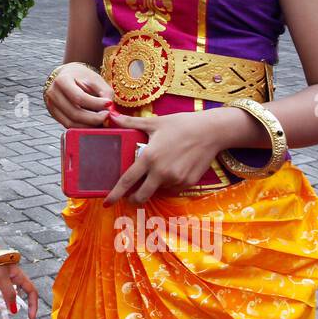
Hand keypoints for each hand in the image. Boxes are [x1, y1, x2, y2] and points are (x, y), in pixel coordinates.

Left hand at [0, 260, 39, 318]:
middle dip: (7, 306)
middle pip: (12, 299)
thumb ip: (8, 294)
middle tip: (0, 310)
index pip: (31, 291)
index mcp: (17, 276)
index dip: (32, 304)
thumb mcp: (2, 278)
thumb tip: (14, 310)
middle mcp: (8, 281)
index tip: (30, 318)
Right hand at [44, 63, 114, 127]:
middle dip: (94, 118)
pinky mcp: (54, 114)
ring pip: (71, 123)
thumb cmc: (82, 77)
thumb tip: (110, 110)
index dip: (95, 104)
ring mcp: (51, 105)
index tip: (109, 105)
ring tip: (101, 120)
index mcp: (62, 80)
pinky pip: (69, 125)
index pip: (78, 97)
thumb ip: (105, 92)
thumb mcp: (95, 79)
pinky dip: (82, 127)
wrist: (67, 75)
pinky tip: (92, 123)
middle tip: (107, 116)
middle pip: (74, 113)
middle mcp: (53, 93)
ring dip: (89, 125)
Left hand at [102, 110, 225, 205]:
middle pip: (142, 196)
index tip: (106, 202)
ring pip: (159, 190)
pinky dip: (169, 182)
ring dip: (155, 185)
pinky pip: (173, 188)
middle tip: (131, 196)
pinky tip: (174, 168)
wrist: (211, 131)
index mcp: (149, 158)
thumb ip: (130, 123)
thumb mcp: (154, 122)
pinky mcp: (188, 183)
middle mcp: (161, 172)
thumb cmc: (181, 124)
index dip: (115, 194)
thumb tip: (110, 116)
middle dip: (134, 199)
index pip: (127, 181)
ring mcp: (176, 180)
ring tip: (161, 168)